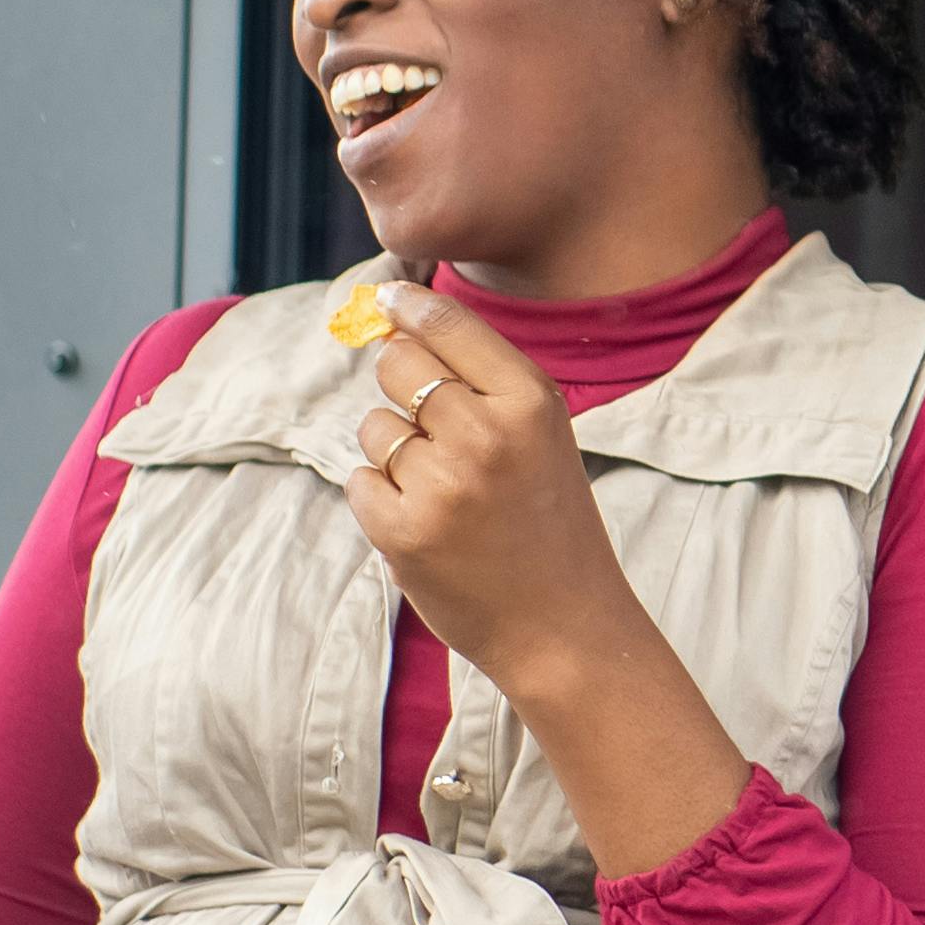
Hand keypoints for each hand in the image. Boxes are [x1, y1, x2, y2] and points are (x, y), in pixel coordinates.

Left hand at [340, 281, 643, 698]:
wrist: (565, 625)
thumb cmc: (549, 521)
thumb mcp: (542, 434)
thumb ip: (481, 377)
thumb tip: (393, 322)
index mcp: (531, 401)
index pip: (445, 323)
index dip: (406, 306)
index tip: (386, 299)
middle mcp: (486, 433)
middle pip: (396, 364)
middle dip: (402, 387)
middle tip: (437, 429)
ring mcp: (441, 483)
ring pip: (374, 426)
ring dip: (394, 453)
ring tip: (447, 493)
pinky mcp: (401, 530)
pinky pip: (359, 480)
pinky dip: (381, 499)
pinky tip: (428, 524)